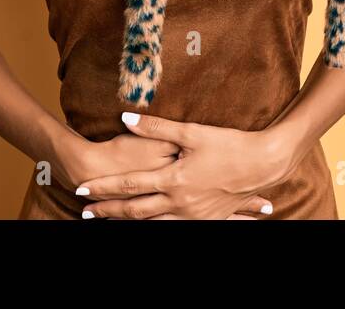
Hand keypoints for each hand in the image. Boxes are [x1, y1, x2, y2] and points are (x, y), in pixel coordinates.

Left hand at [74, 112, 296, 219]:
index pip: (129, 186)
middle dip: (108, 211)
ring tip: (109, 219)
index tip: (82, 190)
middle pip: (135, 211)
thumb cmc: (229, 145)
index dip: (103, 188)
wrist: (263, 164)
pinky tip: (148, 224)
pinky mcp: (205, 220)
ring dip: (128, 221)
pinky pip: (173, 226)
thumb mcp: (192, 133)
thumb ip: (156, 127)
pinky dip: (156, 226)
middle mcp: (179, 202)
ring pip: (152, 223)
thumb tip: (126, 117)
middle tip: (86, 213)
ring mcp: (192, 215)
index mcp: (174, 180)